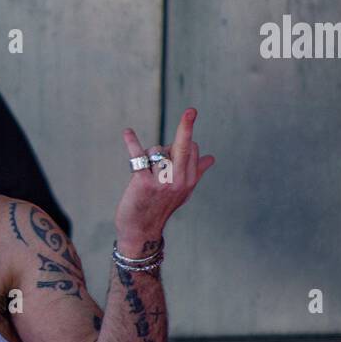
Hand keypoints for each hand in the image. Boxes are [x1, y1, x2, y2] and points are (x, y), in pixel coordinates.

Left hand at [115, 108, 213, 251]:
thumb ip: (197, 171)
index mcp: (189, 180)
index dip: (182, 143)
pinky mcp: (142, 183)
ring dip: (148, 156)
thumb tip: (212, 157)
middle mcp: (179, 181)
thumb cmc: (160, 207)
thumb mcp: (183, 191)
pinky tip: (127, 133)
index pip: (192, 149)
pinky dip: (132, 143)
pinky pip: (138, 156)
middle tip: (191, 110)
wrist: (141, 231)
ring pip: (156, 150)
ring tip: (144, 175)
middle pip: (183, 146)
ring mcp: (161, 182)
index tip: (176, 148)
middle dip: (187, 126)